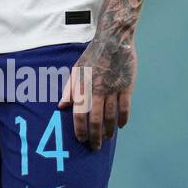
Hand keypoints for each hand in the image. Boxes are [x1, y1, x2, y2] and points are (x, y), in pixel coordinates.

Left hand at [57, 32, 135, 150]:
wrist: (114, 40)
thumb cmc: (93, 55)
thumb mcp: (76, 69)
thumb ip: (69, 89)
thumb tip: (61, 106)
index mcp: (83, 86)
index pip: (79, 113)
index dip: (79, 129)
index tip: (81, 140)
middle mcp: (98, 90)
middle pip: (96, 120)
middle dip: (95, 137)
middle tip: (95, 148)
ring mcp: (113, 89)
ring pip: (112, 117)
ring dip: (109, 131)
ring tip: (107, 139)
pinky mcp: (127, 87)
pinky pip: (125, 108)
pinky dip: (123, 119)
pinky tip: (120, 126)